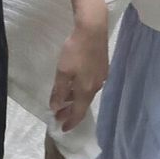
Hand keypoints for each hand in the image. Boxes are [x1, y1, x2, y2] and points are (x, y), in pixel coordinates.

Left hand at [51, 13, 106, 132]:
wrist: (93, 30)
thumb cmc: (75, 51)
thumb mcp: (63, 72)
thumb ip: (60, 91)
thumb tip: (56, 107)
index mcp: (86, 90)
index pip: (79, 113)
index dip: (70, 121)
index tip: (62, 128)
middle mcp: (97, 86)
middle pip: (83, 104)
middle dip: (71, 111)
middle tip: (59, 115)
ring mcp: (102, 77)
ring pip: (87, 93)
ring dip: (76, 100)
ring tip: (65, 101)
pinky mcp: (103, 68)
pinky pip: (91, 84)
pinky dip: (82, 89)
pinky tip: (75, 84)